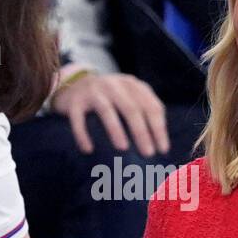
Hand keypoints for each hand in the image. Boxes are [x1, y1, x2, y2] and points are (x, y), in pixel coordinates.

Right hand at [50, 70, 169, 156]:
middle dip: (141, 132)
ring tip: (123, 148)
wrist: (74, 84)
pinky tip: (88, 150)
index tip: (162, 149)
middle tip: (148, 153)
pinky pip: (78, 119)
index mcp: (132, 85)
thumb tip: (160, 142)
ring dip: (115, 130)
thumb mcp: (129, 97)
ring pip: (106, 110)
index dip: (158, 128)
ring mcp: (93, 92)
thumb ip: (144, 110)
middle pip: (131, 108)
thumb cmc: (109, 98)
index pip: (151, 106)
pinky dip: (83, 134)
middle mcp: (113, 85)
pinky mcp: (74, 102)